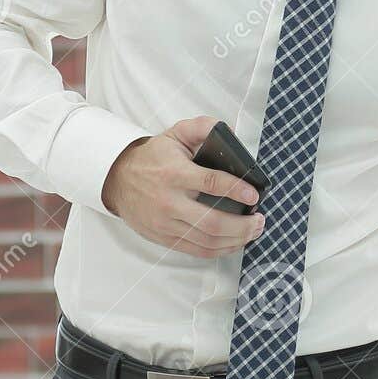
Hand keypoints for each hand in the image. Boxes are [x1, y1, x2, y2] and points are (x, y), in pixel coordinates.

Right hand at [101, 115, 264, 258]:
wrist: (118, 179)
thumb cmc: (152, 158)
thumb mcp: (175, 134)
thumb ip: (202, 127)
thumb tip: (229, 131)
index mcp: (174, 174)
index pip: (211, 183)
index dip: (236, 190)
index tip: (254, 195)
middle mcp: (169, 201)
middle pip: (212, 222)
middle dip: (243, 225)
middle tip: (259, 219)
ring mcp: (166, 223)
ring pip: (208, 241)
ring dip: (237, 239)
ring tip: (253, 231)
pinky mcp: (165, 238)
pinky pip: (198, 251)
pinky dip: (221, 250)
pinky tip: (235, 242)